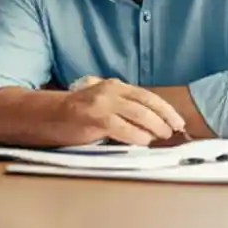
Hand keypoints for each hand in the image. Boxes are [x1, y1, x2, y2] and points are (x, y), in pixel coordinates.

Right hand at [51, 78, 185, 145]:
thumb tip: (152, 123)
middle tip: (171, 132)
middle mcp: (110, 90)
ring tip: (160, 138)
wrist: (49, 115)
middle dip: (164, 119)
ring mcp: (102, 103)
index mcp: (114, 86)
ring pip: (138, 114)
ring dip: (154, 128)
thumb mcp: (102, 103)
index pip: (147, 96)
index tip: (178, 122)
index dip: (166, 109)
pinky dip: (136, 136)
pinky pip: (122, 127)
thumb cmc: (78, 114)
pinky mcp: (94, 117)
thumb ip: (123, 107)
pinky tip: (143, 142)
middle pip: (146, 104)